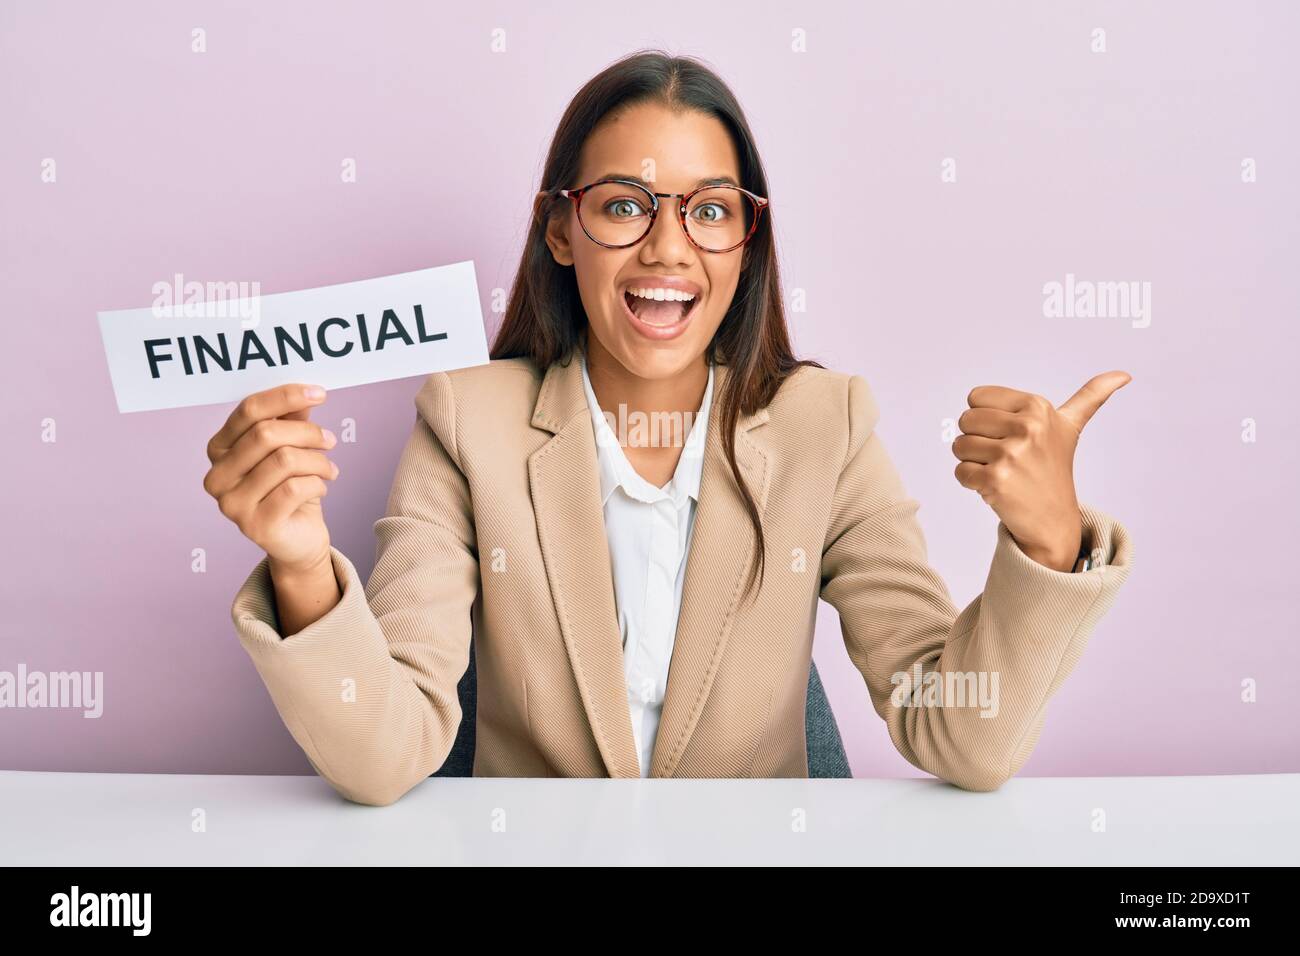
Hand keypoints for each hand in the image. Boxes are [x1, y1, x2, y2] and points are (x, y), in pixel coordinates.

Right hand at [203, 383, 338, 574]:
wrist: (298, 538)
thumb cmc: (291, 487)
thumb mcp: (291, 447)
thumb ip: (291, 418)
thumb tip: (305, 392)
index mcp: (219, 450)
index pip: (248, 410)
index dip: (286, 396)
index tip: (320, 393)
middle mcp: (217, 477)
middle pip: (266, 434)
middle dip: (307, 432)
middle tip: (330, 439)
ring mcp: (232, 504)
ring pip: (284, 460)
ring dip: (318, 460)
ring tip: (329, 468)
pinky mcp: (256, 526)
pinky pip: (295, 488)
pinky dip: (318, 483)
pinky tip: (322, 487)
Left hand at [951, 371, 1130, 570]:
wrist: (1053, 518)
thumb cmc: (1053, 466)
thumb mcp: (1070, 426)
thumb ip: (1091, 397)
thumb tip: (1124, 374)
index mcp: (1037, 407)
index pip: (975, 398)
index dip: (985, 418)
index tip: (1010, 434)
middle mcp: (1027, 428)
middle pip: (965, 421)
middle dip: (977, 440)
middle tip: (1005, 457)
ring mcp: (1011, 455)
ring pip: (959, 446)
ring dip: (973, 461)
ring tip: (1002, 471)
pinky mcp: (995, 480)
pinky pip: (960, 471)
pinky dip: (971, 482)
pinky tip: (995, 488)